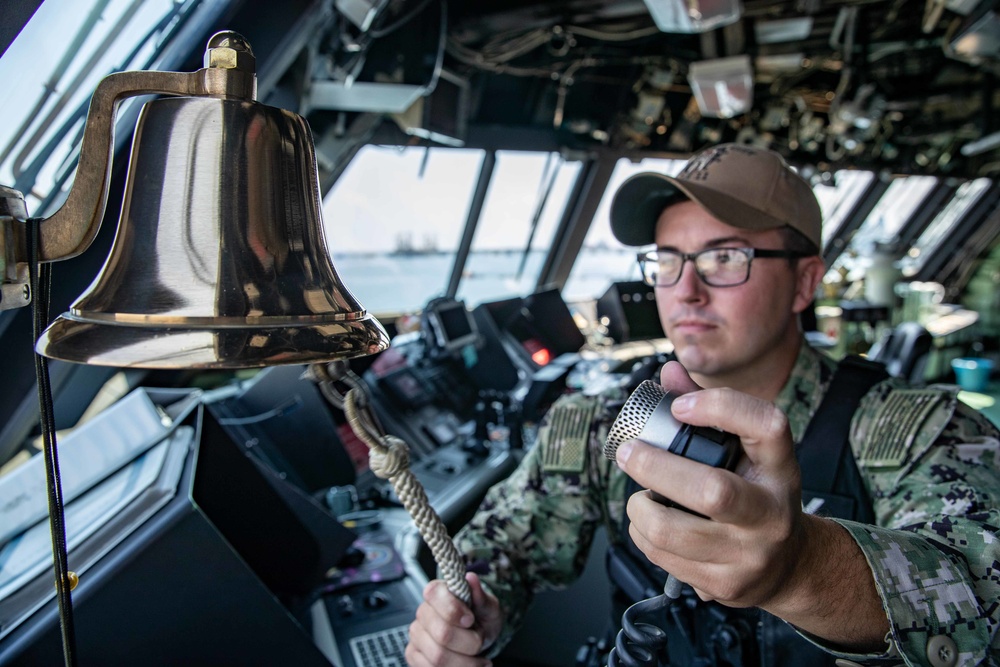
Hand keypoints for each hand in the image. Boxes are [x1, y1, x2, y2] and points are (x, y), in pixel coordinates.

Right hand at [405, 573, 501, 666]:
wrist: (478, 636)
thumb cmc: (481, 618)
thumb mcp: (488, 606)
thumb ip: (481, 596)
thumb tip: (471, 578)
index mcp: (437, 592)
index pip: (434, 595)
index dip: (454, 610)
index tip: (470, 619)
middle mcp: (422, 612)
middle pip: (442, 633)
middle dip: (469, 642)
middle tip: (480, 640)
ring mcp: (416, 635)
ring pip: (438, 656)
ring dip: (466, 662)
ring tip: (479, 659)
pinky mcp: (414, 654)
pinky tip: (468, 665)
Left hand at [617, 360, 805, 608]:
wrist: (789, 565)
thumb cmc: (757, 493)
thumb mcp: (748, 452)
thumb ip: (710, 409)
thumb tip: (668, 373)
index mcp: (781, 469)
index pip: (766, 427)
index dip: (719, 408)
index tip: (679, 407)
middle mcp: (772, 513)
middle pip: (711, 491)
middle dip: (655, 468)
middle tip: (628, 453)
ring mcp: (751, 554)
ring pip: (674, 531)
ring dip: (640, 508)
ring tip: (639, 497)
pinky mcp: (725, 585)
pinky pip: (664, 557)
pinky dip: (642, 536)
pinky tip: (648, 524)